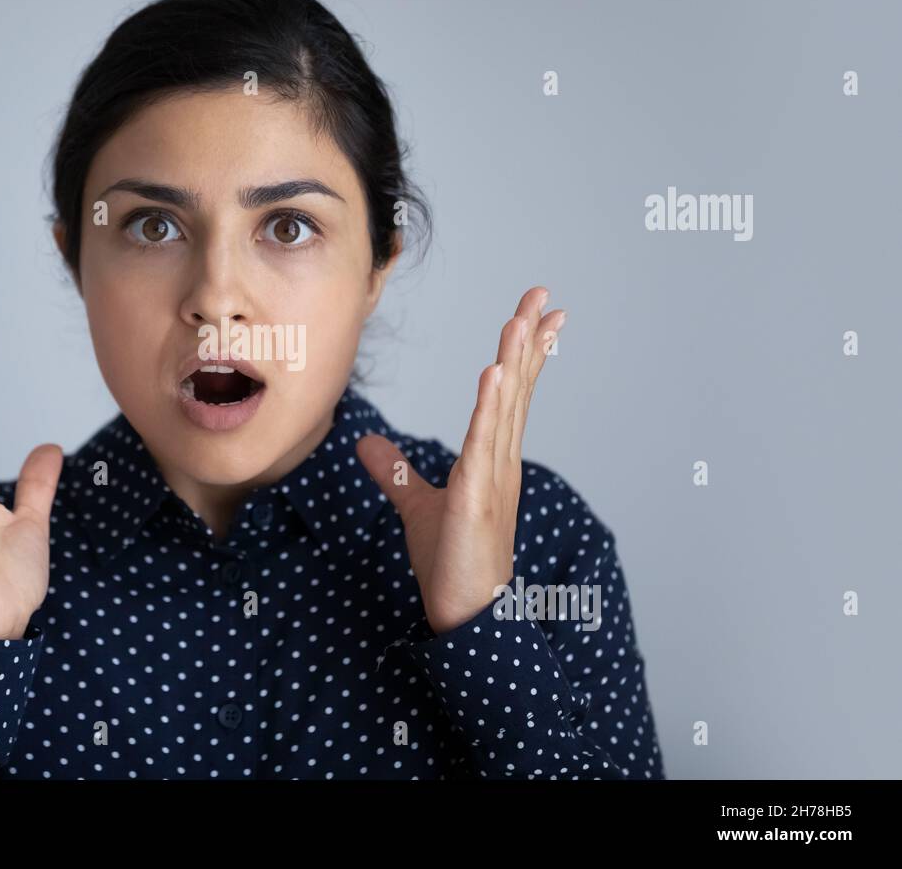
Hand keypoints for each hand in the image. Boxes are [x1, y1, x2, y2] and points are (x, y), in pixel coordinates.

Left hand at [356, 286, 565, 634]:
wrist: (466, 615)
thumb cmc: (452, 564)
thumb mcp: (415, 506)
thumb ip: (396, 471)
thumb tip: (366, 443)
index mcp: (492, 458)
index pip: (509, 394)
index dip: (522, 354)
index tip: (535, 315)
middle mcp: (501, 460)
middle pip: (517, 389)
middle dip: (529, 340)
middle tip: (544, 295)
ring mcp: (494, 477)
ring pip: (504, 407)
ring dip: (513, 361)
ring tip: (520, 319)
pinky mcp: (477, 497)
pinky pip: (483, 443)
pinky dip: (489, 407)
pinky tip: (494, 374)